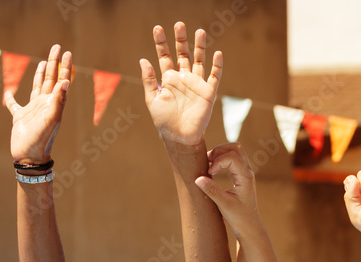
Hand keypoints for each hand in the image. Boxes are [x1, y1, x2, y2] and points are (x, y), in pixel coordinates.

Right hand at [4, 45, 70, 163]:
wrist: (29, 157)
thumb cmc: (41, 138)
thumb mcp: (51, 118)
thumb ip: (58, 100)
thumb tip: (66, 81)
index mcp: (53, 103)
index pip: (60, 79)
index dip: (63, 65)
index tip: (66, 51)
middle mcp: (44, 104)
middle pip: (49, 79)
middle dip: (53, 63)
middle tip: (56, 47)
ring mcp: (32, 110)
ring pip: (36, 87)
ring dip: (39, 74)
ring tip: (43, 63)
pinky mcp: (19, 117)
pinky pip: (14, 105)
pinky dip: (10, 98)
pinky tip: (8, 92)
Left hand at [140, 22, 221, 145]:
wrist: (180, 138)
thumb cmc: (164, 121)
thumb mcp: (152, 99)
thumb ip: (149, 80)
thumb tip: (143, 60)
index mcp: (169, 79)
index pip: (165, 56)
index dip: (161, 43)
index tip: (157, 28)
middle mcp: (183, 78)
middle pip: (183, 54)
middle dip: (180, 39)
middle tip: (179, 24)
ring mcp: (196, 84)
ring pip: (199, 61)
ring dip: (200, 46)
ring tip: (199, 31)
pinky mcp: (208, 93)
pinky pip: (214, 77)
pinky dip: (217, 66)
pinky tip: (217, 54)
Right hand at [195, 143, 262, 233]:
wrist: (249, 226)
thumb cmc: (239, 217)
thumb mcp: (224, 204)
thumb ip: (212, 190)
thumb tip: (197, 178)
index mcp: (245, 177)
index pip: (232, 156)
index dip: (218, 161)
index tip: (209, 172)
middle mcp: (248, 171)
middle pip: (235, 147)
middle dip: (219, 150)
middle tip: (207, 162)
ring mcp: (246, 172)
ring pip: (235, 150)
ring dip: (220, 153)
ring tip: (209, 164)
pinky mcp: (242, 175)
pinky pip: (234, 158)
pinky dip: (222, 159)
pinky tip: (214, 169)